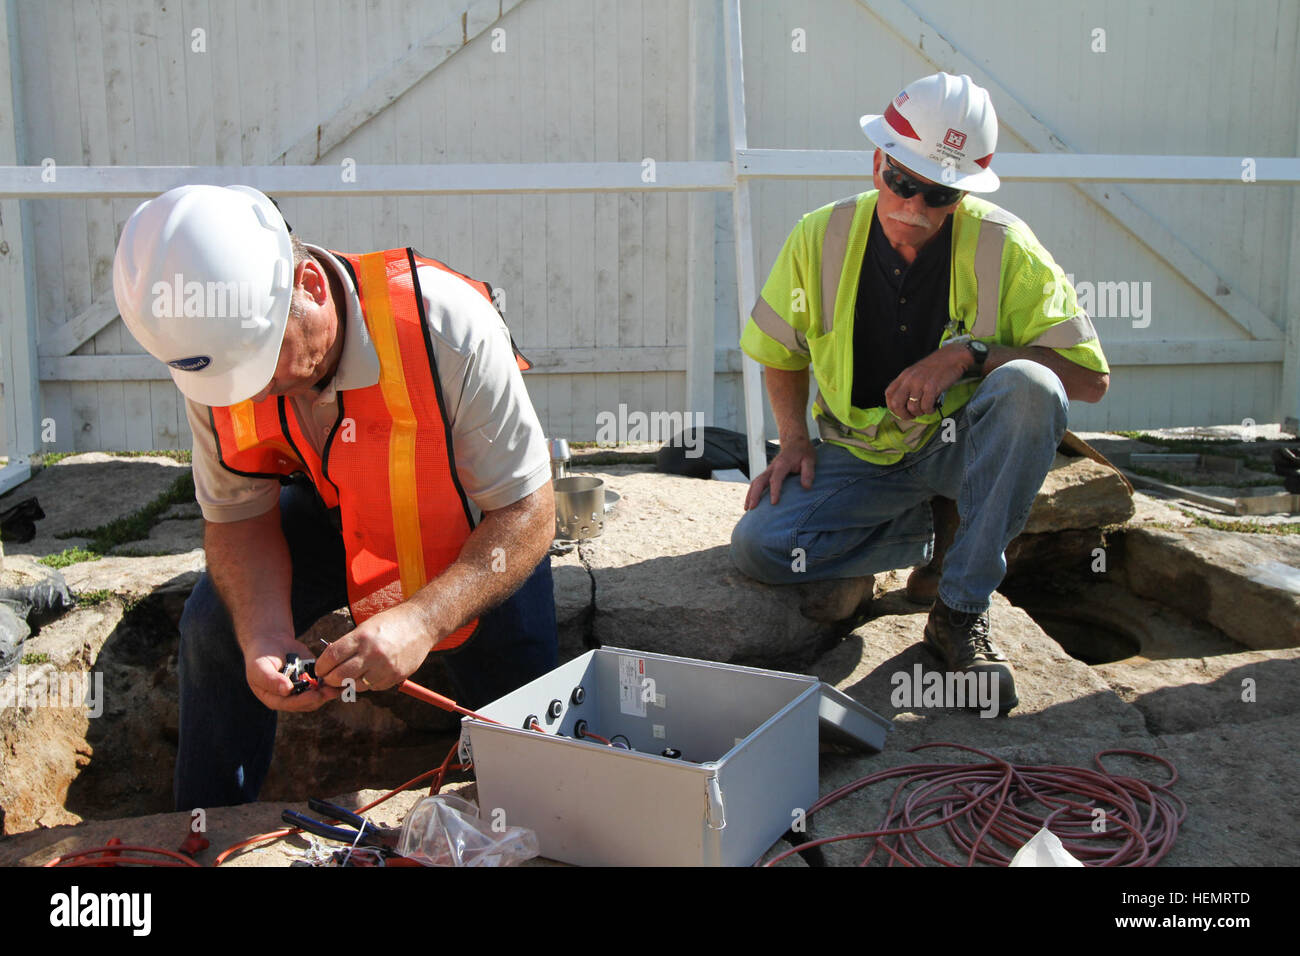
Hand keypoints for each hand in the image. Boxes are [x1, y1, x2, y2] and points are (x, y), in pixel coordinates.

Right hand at [244, 637, 342, 712]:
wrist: (271, 641)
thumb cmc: (260, 657)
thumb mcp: (260, 668)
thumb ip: (271, 680)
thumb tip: (286, 691)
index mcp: (275, 699)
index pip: (291, 704)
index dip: (304, 700)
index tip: (315, 694)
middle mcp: (290, 698)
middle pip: (308, 702)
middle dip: (320, 697)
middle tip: (332, 691)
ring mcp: (302, 688)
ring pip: (318, 695)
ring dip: (329, 691)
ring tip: (339, 685)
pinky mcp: (311, 678)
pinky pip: (323, 683)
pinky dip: (332, 681)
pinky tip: (341, 676)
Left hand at [314, 601, 434, 692]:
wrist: (422, 623)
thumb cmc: (391, 622)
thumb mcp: (366, 626)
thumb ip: (350, 644)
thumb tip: (330, 662)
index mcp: (362, 637)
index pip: (332, 656)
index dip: (321, 666)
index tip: (320, 669)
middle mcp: (372, 653)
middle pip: (340, 676)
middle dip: (330, 679)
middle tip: (329, 678)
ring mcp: (385, 666)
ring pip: (356, 685)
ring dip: (349, 683)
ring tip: (349, 676)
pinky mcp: (396, 676)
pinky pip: (373, 687)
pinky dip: (368, 683)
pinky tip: (370, 674)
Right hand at [744, 435, 816, 509]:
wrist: (795, 442)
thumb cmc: (803, 452)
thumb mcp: (810, 460)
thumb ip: (808, 473)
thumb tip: (806, 487)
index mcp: (782, 464)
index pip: (776, 478)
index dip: (774, 491)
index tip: (773, 503)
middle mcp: (772, 467)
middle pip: (760, 481)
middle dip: (754, 495)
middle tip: (752, 508)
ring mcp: (768, 470)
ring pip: (755, 482)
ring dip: (750, 495)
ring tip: (747, 509)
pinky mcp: (767, 473)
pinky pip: (756, 483)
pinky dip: (751, 493)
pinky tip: (749, 503)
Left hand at [883, 344, 970, 420]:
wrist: (952, 357)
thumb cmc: (935, 367)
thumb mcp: (915, 373)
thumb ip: (907, 385)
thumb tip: (903, 405)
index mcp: (904, 376)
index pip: (889, 394)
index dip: (892, 407)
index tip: (900, 412)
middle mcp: (909, 379)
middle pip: (896, 403)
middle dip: (903, 415)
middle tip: (912, 416)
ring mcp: (920, 383)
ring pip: (912, 407)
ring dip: (919, 413)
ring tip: (926, 409)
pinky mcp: (932, 387)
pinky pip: (926, 406)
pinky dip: (929, 410)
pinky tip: (933, 407)